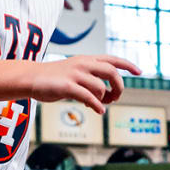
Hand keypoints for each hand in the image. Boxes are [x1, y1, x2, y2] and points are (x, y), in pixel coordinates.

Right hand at [28, 54, 142, 112]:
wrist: (30, 78)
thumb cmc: (53, 78)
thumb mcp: (74, 73)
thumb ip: (90, 80)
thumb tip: (105, 96)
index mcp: (86, 60)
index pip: (112, 59)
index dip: (128, 65)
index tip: (139, 72)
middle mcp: (83, 64)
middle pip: (111, 72)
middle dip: (119, 86)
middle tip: (116, 98)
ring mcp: (75, 74)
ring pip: (100, 88)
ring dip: (104, 99)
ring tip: (100, 105)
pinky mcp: (67, 86)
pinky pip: (88, 97)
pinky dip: (97, 106)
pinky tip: (98, 111)